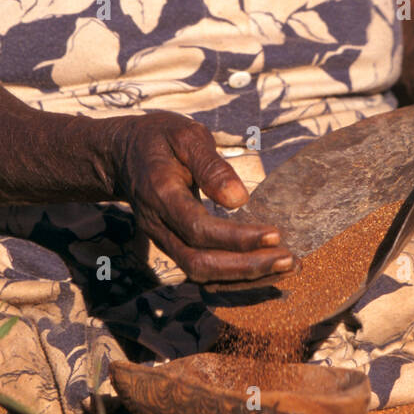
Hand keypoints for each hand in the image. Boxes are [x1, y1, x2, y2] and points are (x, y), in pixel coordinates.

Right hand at [109, 111, 296, 282]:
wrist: (123, 154)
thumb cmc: (160, 139)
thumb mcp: (185, 135)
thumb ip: (211, 166)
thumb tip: (239, 200)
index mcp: (160, 194)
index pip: (199, 229)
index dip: (238, 238)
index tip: (276, 234)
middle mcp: (157, 225)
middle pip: (199, 264)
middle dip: (246, 267)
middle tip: (289, 259)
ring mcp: (162, 240)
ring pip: (200, 274)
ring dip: (244, 278)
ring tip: (286, 267)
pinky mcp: (172, 246)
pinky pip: (202, 271)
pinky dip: (234, 277)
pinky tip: (265, 270)